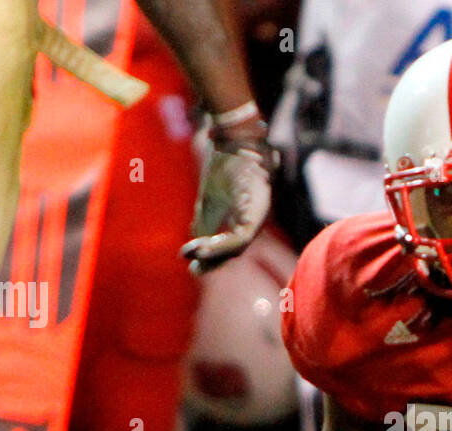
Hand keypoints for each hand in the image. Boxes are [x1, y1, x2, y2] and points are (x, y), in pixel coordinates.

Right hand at [181, 124, 277, 274]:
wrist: (235, 139)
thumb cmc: (225, 166)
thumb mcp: (209, 200)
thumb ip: (205, 223)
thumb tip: (195, 245)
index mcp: (243, 218)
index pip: (228, 246)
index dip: (211, 257)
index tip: (192, 266)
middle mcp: (253, 220)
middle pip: (235, 250)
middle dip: (213, 261)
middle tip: (194, 270)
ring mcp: (258, 215)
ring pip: (239, 246)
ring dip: (216, 254)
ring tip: (196, 259)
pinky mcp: (258, 210)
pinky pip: (241, 237)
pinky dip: (222, 244)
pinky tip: (203, 247)